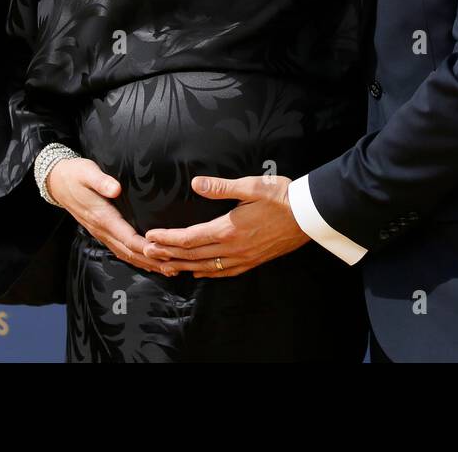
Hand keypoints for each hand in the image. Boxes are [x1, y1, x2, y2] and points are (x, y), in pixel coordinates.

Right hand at [46, 158, 178, 276]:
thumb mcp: (87, 172)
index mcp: (102, 217)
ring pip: (126, 255)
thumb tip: (115, 189)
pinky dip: (137, 259)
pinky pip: (121, 251)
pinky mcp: (102, 232)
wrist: (56, 181)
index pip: (128, 238)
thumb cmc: (75, 174)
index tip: (165, 252)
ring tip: (169, 270)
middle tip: (176, 267)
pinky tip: (149, 263)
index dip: (146, 247)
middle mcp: (102, 230)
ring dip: (148, 264)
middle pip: (131, 252)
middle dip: (153, 261)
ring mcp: (101, 234)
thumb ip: (101, 181)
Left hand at [140, 174, 309, 277]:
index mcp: (229, 228)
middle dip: (168, 253)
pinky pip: (225, 272)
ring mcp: (244, 257)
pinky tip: (199, 272)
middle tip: (146, 252)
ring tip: (165, 263)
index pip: (190, 238)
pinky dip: (208, 273)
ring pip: (206, 267)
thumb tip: (195, 184)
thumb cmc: (282, 196)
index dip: (167, 239)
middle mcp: (233, 248)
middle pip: (193, 255)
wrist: (311, 215)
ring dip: (183, 265)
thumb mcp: (252, 185)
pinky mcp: (253, 261)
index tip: (150, 236)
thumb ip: (222, 187)